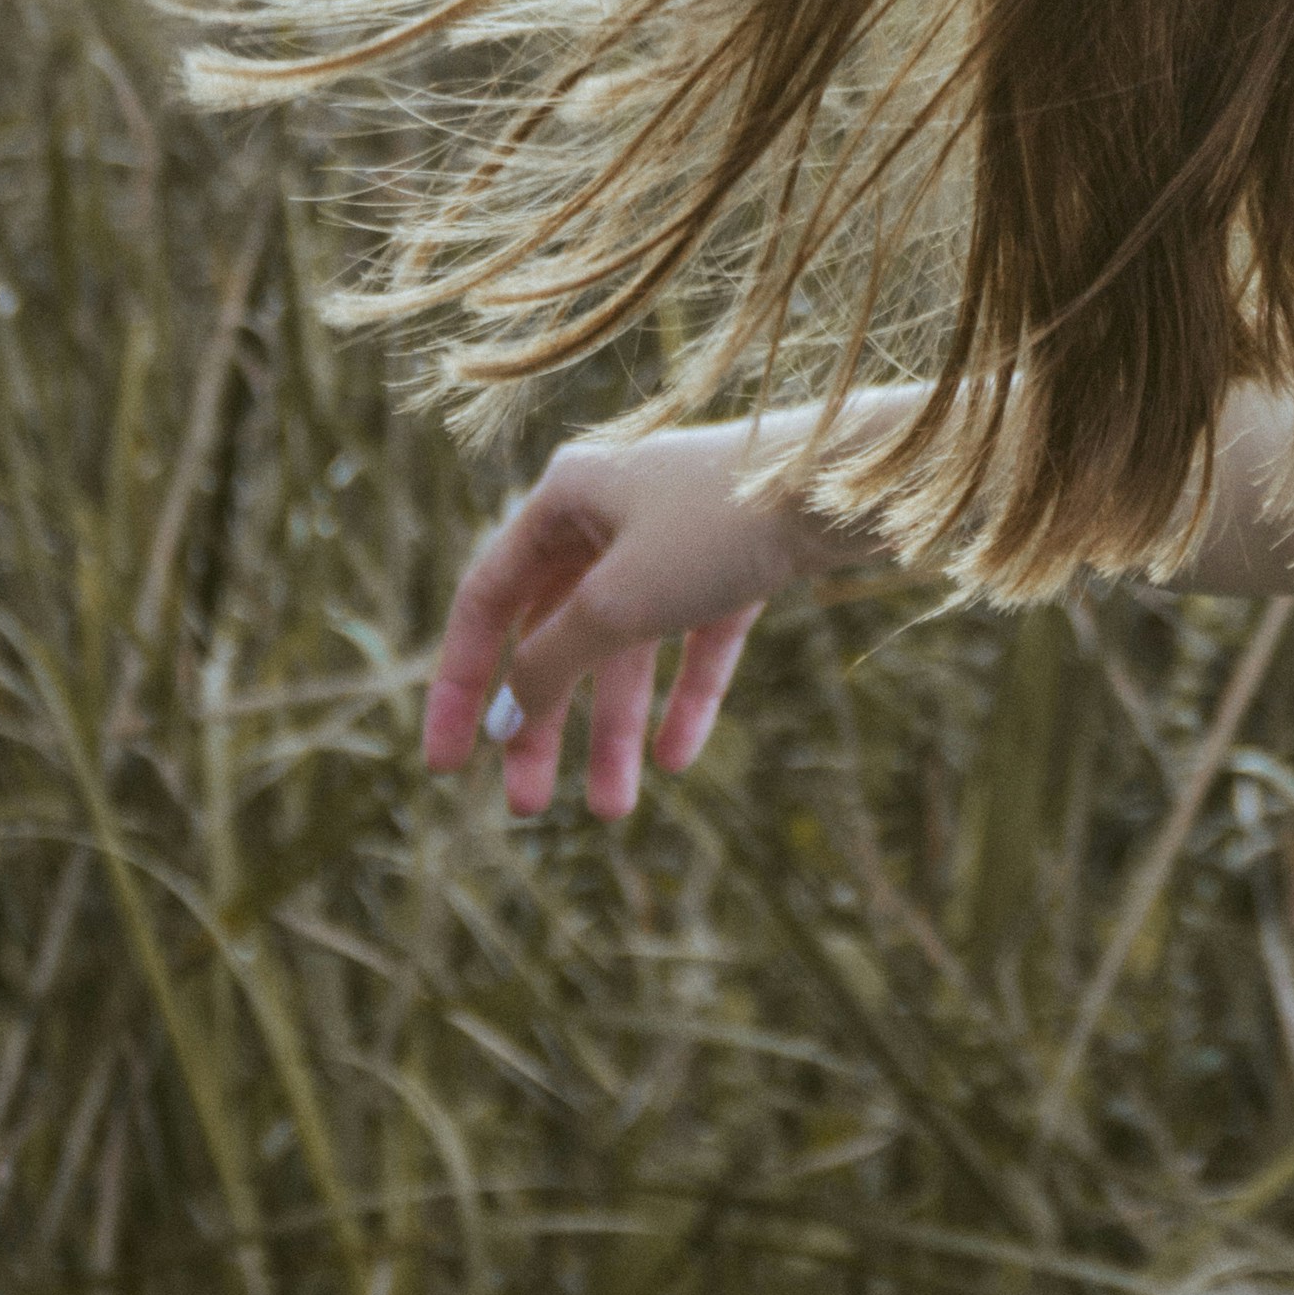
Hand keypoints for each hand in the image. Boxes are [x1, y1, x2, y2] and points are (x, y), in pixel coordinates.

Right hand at [424, 415, 852, 822]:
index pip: (486, 601)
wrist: (847, 484)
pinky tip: (678, 761)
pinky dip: (683, 696)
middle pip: (556, 631)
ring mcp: (678, 533)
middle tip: (528, 806)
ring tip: (614, 811)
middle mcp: (613, 507)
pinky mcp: (738, 557)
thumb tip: (510, 709)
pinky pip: (695, 638)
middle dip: (542, 722)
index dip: (461, 686)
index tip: (446, 768)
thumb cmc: (717, 527)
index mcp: (564, 496)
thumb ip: (551, 659)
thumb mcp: (616, 603)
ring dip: (615, 727)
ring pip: (628, 645)